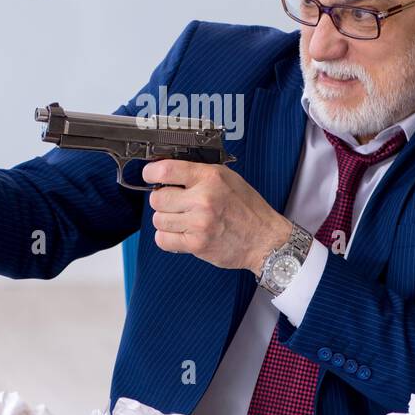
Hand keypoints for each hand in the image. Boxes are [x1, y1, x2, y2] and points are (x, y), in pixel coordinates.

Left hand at [143, 160, 291, 274]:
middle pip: (157, 198)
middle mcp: (203, 199)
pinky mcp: (196, 244)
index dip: (151, 172)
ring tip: (182, 220)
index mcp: (210, 177)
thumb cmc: (248, 209)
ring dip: (166, 220)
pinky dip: (168, 238)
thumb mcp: (228, 178)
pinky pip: (163, 240)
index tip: (150, 175)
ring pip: (158, 219)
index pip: (166, 170)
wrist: (265, 239)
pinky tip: (181, 233)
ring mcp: (199, 223)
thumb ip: (199, 173)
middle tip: (174, 203)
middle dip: (162, 200)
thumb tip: (169, 170)